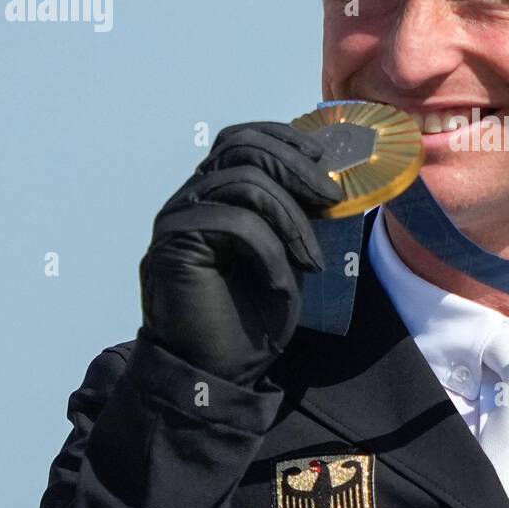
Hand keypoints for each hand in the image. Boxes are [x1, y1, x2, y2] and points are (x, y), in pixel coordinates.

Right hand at [137, 121, 342, 386]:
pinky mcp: (175, 243)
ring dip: (291, 218)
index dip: (284, 138)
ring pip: (243, 181)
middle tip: (333, 201)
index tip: (323, 158)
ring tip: (312, 260)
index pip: (242, 137)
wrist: (217, 370)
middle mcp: (192, 196)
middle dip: (297, 168)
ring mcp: (178, 216)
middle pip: (243, 146)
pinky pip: (234, 222)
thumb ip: (293, 209)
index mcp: (215, 192)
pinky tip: (284, 282)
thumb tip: (327, 171)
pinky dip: (271, 250)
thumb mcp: (287, 251)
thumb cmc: (251, 315)